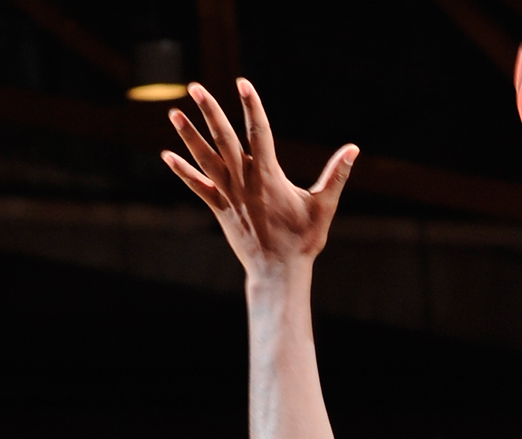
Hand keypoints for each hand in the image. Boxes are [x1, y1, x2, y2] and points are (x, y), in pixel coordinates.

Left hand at [162, 79, 355, 277]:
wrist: (278, 271)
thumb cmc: (303, 240)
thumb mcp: (324, 206)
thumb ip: (337, 175)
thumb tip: (354, 149)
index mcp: (269, 176)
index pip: (259, 132)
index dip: (252, 106)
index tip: (243, 83)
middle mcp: (244, 181)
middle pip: (224, 138)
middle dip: (210, 111)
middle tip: (195, 87)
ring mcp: (228, 195)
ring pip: (205, 158)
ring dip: (189, 135)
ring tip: (174, 112)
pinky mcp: (219, 209)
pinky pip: (197, 186)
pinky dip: (182, 171)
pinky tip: (167, 156)